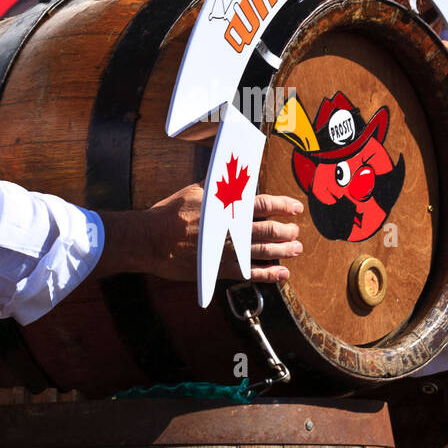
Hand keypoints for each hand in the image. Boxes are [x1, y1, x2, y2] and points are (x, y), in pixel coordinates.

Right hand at [97, 183, 302, 282]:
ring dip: (284, 250)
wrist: (150, 240)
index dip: (284, 206)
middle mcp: (230, 230)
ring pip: (264, 252)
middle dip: (287, 231)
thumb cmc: (170, 213)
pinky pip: (250, 273)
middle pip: (269, 230)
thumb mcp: (195, 191)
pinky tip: (281, 274)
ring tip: (296, 249)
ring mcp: (227, 251)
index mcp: (226, 208)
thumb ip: (218, 185)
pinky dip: (268, 274)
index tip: (296, 208)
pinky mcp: (220, 270)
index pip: (263, 205)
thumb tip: (233, 173)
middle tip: (296, 232)